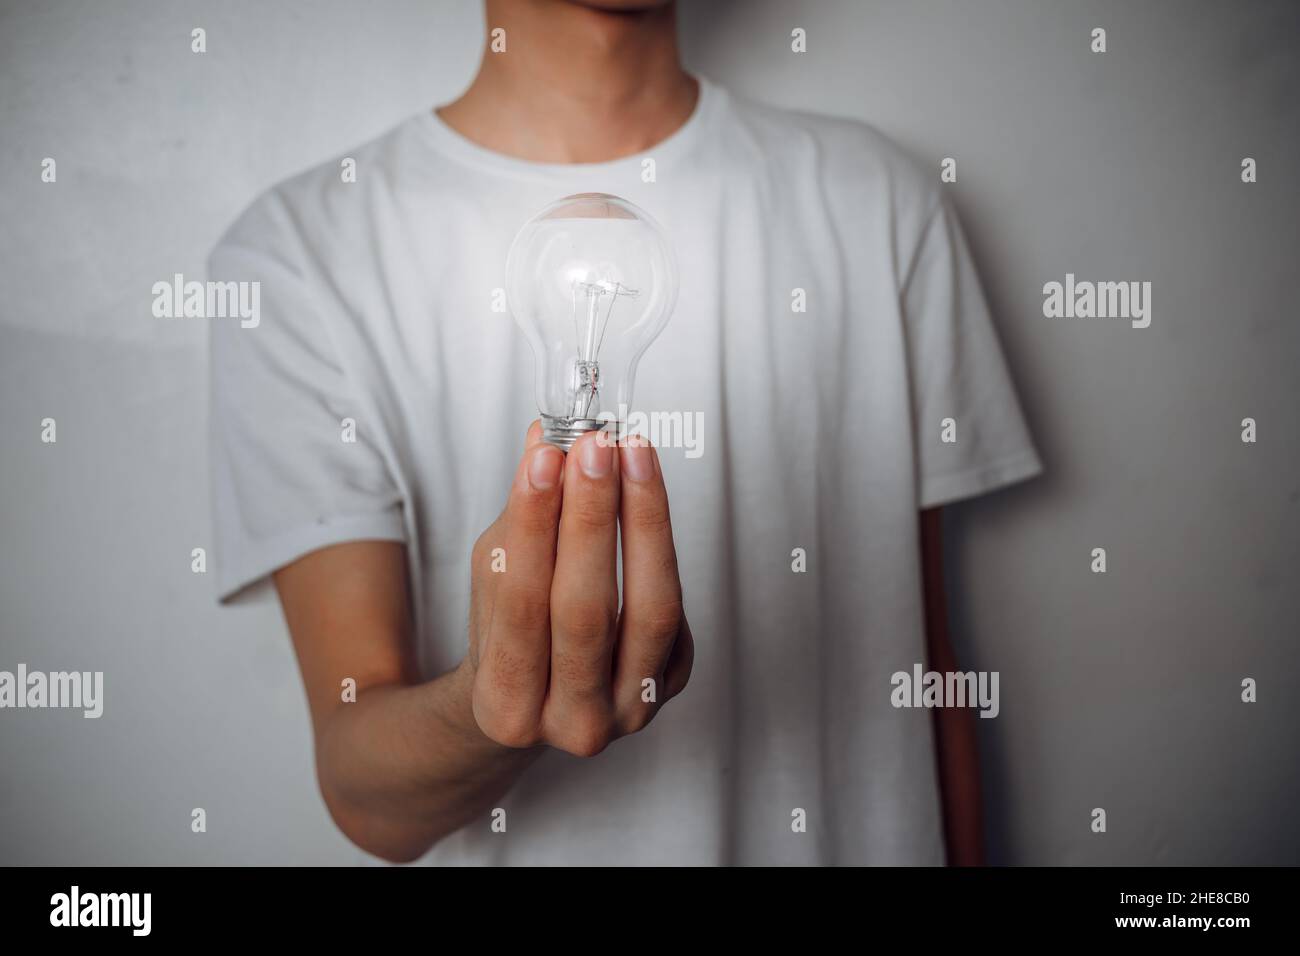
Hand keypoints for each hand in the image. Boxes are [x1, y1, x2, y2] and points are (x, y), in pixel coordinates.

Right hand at [464, 422, 692, 756]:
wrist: (536, 699)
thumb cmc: (510, 633)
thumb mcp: (495, 579)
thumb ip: (522, 517)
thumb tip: (548, 438)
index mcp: (506, 707)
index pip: (523, 604)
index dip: (535, 526)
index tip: (546, 458)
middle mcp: (574, 725)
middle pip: (588, 612)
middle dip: (592, 517)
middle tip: (596, 445)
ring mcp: (630, 712)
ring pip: (651, 611)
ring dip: (643, 520)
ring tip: (633, 453)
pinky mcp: (672, 686)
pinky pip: (676, 611)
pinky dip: (659, 546)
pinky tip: (646, 492)